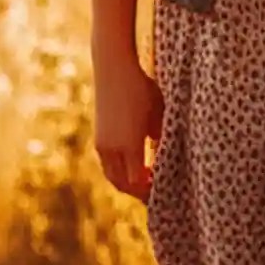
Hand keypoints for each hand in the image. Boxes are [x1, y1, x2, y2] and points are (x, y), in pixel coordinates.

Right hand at [92, 50, 163, 202]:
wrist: (113, 69)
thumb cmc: (142, 88)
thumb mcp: (160, 113)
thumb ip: (162, 139)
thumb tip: (165, 158)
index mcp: (129, 145)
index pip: (138, 183)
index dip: (150, 191)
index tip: (166, 192)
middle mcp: (112, 149)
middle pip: (123, 185)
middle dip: (139, 193)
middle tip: (157, 195)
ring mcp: (102, 144)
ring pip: (113, 177)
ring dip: (128, 184)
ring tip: (146, 185)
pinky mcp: (98, 138)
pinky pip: (109, 166)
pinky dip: (120, 174)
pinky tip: (135, 169)